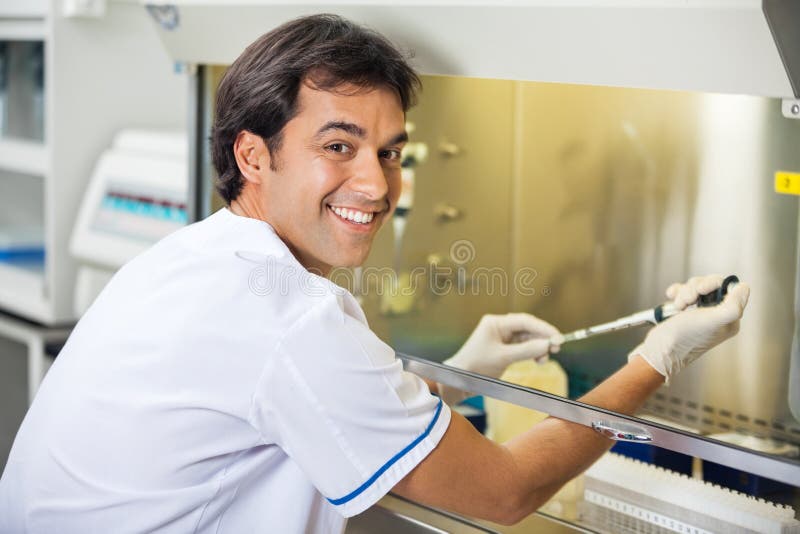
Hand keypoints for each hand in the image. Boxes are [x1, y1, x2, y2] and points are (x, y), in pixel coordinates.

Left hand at [444, 313, 561, 378]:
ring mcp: (501, 338)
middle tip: (557, 348)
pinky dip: (532, 353)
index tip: (558, 337)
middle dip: (542, 338)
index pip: (524, 321)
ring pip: (527, 339)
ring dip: (538, 347)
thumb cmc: (476, 366)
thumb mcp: (503, 358)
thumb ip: (526, 350)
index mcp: (495, 323)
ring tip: (544, 359)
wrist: (460, 380)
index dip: (543, 328)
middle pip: (527, 329)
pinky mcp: (504, 349)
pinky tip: (539, 360)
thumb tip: (548, 345)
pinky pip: (522, 348)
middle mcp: (499, 327)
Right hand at [629, 274, 749, 382]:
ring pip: (696, 287)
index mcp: (729, 318)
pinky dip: (676, 292)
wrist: (661, 349)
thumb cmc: (685, 337)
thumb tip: (744, 287)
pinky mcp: (685, 310)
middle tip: (689, 300)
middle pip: (711, 285)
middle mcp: (717, 315)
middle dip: (696, 288)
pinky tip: (671, 298)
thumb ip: (734, 305)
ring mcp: (700, 312)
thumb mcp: (713, 320)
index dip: (714, 284)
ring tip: (679, 306)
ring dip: (684, 292)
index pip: (728, 288)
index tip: (702, 290)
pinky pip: (683, 291)